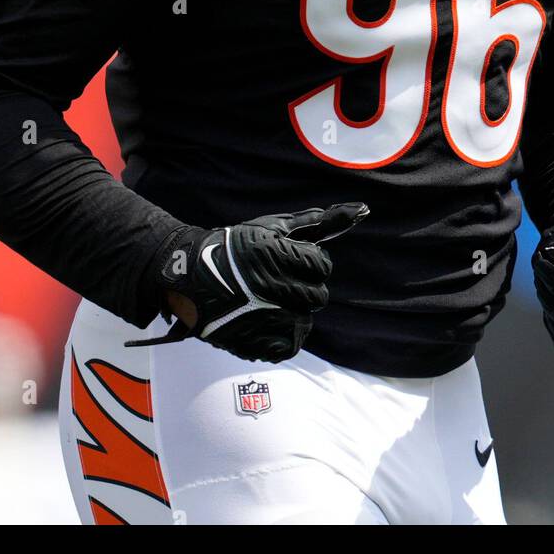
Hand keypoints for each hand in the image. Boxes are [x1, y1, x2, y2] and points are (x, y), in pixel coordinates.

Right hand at [156, 203, 368, 362]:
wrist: (191, 278)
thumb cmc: (236, 247)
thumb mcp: (274, 227)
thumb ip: (318, 222)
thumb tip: (362, 210)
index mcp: (278, 255)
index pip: (322, 265)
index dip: (307, 262)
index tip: (287, 261)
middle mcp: (274, 287)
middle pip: (317, 295)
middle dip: (302, 287)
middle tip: (276, 282)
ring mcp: (265, 317)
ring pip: (305, 320)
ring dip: (292, 311)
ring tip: (267, 301)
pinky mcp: (257, 342)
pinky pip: (291, 343)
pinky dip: (283, 334)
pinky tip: (266, 320)